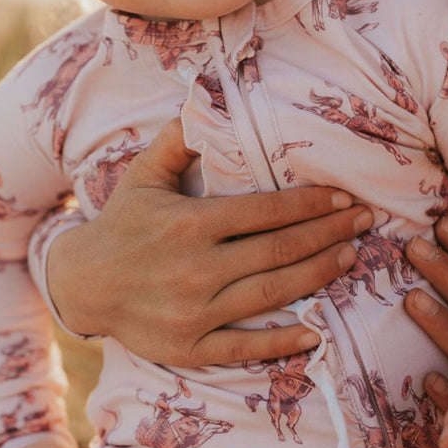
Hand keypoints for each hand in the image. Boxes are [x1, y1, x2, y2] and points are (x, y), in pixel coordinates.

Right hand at [46, 118, 372, 366]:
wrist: (82, 284)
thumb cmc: (121, 224)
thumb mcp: (143, 176)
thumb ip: (176, 140)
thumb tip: (204, 100)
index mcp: (189, 224)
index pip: (264, 212)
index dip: (310, 204)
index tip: (343, 197)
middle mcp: (195, 268)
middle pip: (278, 250)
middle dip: (328, 234)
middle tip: (365, 221)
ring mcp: (194, 312)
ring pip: (272, 293)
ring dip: (318, 274)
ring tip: (349, 256)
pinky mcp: (190, 347)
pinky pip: (245, 346)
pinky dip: (282, 341)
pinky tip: (315, 331)